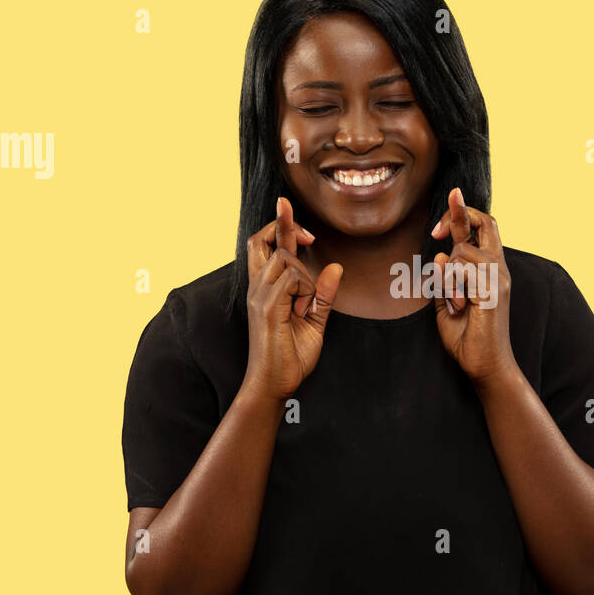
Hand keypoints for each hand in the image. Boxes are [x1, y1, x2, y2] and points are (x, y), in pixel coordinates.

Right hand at [241, 197, 342, 401]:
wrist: (275, 386)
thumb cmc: (290, 357)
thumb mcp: (315, 321)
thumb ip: (323, 295)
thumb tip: (336, 268)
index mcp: (265, 289)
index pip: (267, 246)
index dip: (279, 223)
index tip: (290, 208)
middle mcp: (258, 289)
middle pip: (262, 240)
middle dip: (285, 227)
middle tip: (310, 236)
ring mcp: (260, 298)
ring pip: (283, 259)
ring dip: (303, 272)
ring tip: (306, 301)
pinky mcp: (268, 309)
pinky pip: (290, 279)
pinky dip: (305, 287)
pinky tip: (304, 307)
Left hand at [429, 187, 516, 387]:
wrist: (485, 366)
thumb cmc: (467, 337)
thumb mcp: (447, 302)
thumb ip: (445, 279)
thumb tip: (438, 257)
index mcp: (490, 269)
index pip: (482, 228)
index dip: (462, 214)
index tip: (438, 227)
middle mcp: (499, 269)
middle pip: (486, 222)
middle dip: (459, 212)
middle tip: (436, 229)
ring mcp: (498, 279)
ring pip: (462, 252)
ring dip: (448, 274)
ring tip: (456, 302)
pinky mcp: (493, 292)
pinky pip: (462, 271)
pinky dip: (451, 286)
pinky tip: (460, 306)